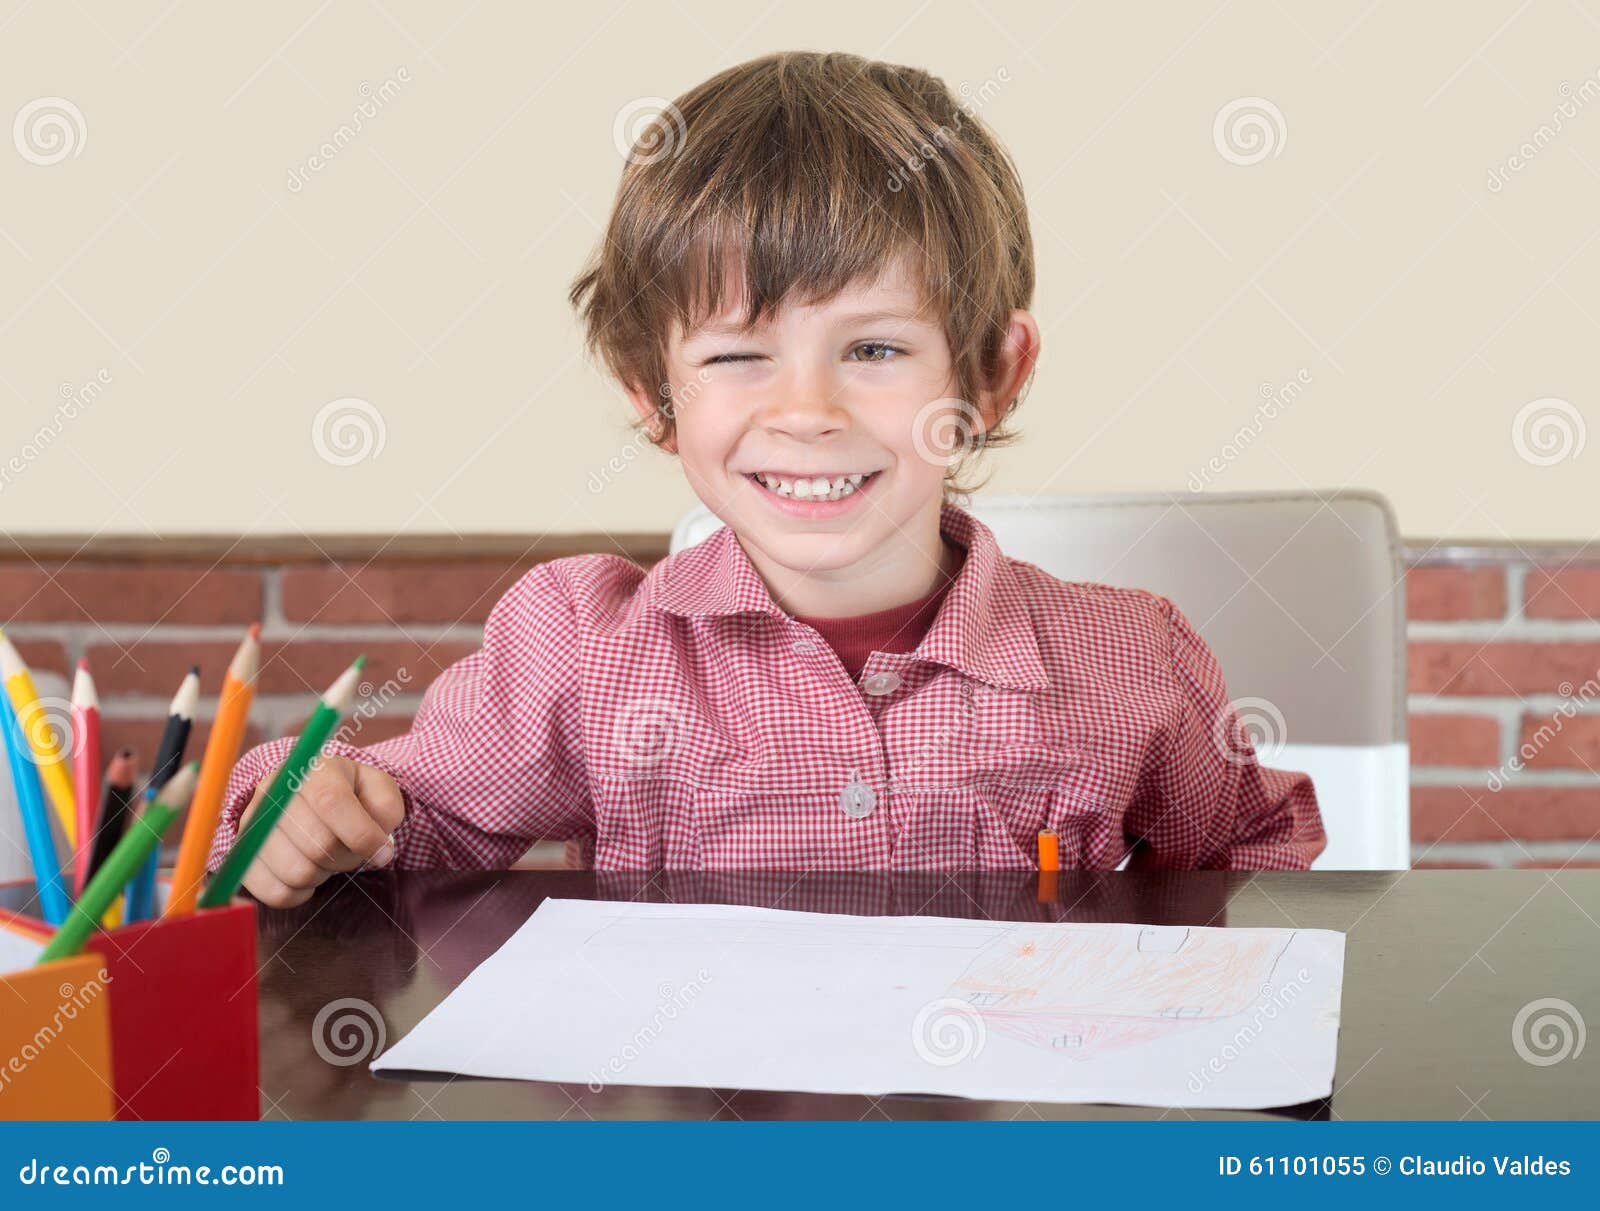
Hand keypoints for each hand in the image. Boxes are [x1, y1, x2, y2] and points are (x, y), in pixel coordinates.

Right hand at [237, 755, 403, 907]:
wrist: (307, 796)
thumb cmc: (349, 793)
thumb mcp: (376, 788)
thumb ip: (387, 808)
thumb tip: (380, 846)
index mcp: (313, 770)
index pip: (331, 802)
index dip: (362, 834)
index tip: (383, 852)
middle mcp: (275, 792)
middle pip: (318, 844)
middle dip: (347, 857)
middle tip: (351, 850)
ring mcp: (252, 824)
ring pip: (297, 872)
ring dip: (324, 874)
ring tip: (327, 857)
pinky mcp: (242, 856)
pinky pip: (275, 893)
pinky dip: (300, 893)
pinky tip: (309, 872)